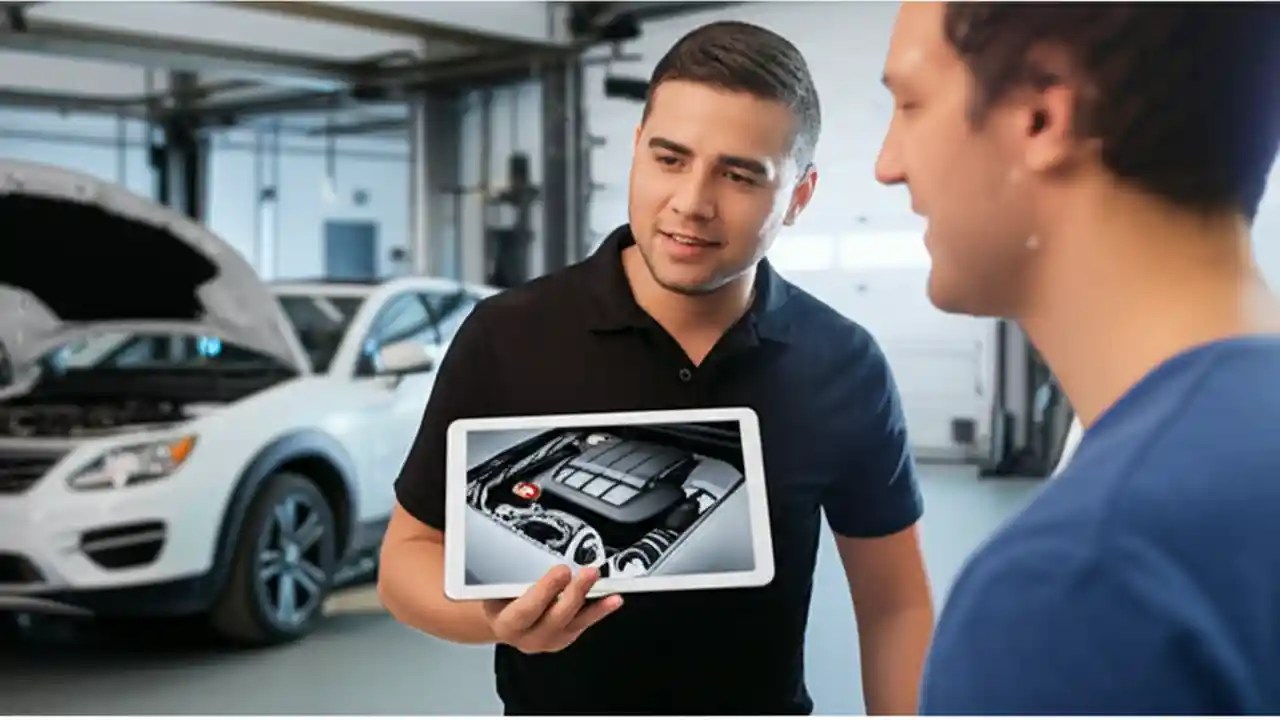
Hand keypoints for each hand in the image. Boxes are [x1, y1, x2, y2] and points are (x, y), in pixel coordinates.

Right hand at [482, 564, 622, 653]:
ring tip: (612, 593)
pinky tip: (612, 600)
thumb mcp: (490, 586)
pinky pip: (583, 624)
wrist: (501, 621)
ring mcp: (547, 640)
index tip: (562, 571)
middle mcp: (527, 636)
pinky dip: (599, 611)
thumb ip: (506, 576)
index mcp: (505, 622)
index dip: (546, 591)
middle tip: (589, 574)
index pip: (526, 610)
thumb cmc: (497, 599)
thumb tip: (517, 550)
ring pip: (573, 624)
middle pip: (555, 618)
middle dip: (575, 594)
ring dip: (595, 607)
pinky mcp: (563, 638)